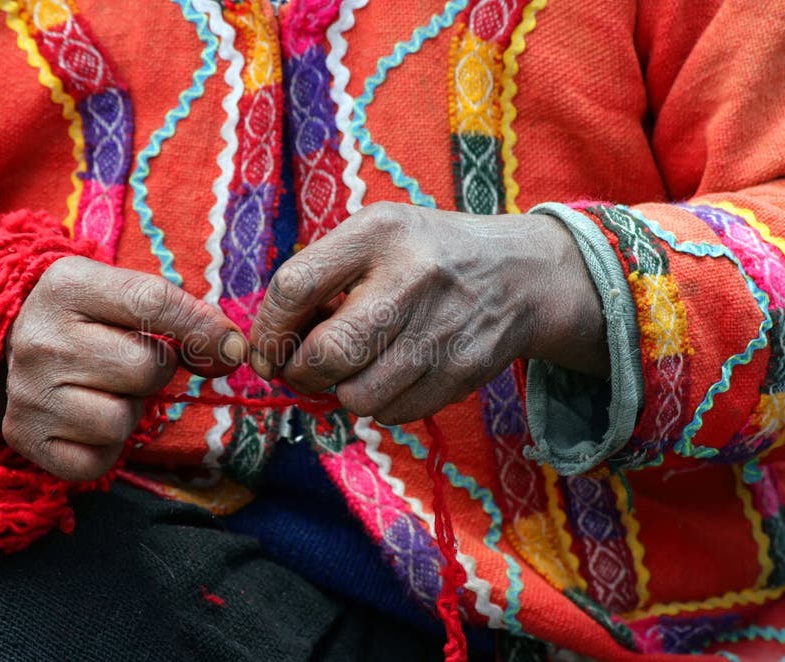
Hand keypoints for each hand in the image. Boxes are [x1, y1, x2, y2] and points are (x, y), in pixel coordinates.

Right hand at [1, 256, 246, 479]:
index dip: (203, 329)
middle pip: (145, 368)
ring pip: (121, 420)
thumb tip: (234, 353)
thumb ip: (184, 314)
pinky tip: (86, 419)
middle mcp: (40, 338)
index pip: (154, 302)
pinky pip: (96, 461)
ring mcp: (28, 391)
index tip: (230, 348)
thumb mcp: (125, 294)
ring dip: (128, 411)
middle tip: (129, 363)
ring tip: (105, 390)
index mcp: (68, 286)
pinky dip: (104, 449)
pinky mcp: (24, 436)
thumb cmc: (89, 318)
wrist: (11, 343)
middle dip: (155, 372)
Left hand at [249, 202, 606, 424]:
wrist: (518, 274)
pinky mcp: (463, 370)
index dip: (268, 327)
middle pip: (327, 354)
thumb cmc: (423, 255)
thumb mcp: (373, 235)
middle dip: (299, 373)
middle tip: (301, 368)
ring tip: (352, 368)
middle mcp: (412, 278)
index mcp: (378, 232)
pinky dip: (380, 403)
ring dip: (342, 391)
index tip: (266, 346)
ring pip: (358, 396)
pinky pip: (394, 413)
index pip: (295, 286)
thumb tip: (269, 346)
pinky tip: (390, 374)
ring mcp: (442, 329)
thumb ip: (319, 275)